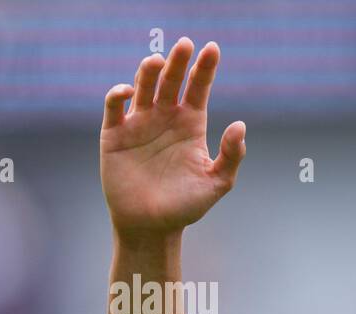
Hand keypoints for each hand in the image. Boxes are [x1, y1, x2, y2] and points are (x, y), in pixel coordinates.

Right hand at [100, 37, 244, 240]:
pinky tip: (130, 91)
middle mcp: (165, 118)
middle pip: (172, 81)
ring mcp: (139, 123)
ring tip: (158, 61)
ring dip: (149, 72)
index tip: (213, 48)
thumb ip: (231, 155)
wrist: (152, 226)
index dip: (205, 68)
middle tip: (185, 44)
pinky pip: (114, 107)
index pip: (198, 88)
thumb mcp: (217, 183)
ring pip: (143, 87)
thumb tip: (240, 125)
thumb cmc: (187, 206)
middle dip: (178, 61)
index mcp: (190, 124)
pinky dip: (119, 94)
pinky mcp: (114, 134)